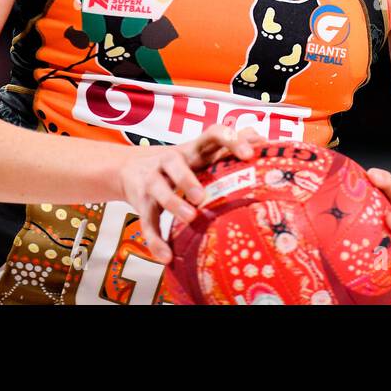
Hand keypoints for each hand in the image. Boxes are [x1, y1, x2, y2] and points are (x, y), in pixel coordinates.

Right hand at [118, 125, 266, 263]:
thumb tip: (261, 139)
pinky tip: (166, 256)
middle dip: (188, 178)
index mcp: (193, 149)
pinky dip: (156, 240)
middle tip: (202, 196)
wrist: (129, 168)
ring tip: (190, 217)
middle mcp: (171, 161)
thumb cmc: (179, 163)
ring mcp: (154, 180)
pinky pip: (147, 221)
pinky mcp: (141, 202)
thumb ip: (229, 147)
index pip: (211, 135)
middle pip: (175, 162)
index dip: (230, 140)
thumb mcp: (202, 153)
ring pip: (159, 190)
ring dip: (173, 203)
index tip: (248, 154)